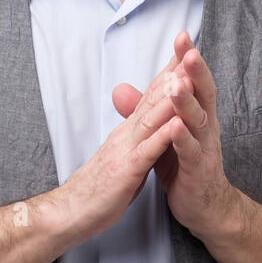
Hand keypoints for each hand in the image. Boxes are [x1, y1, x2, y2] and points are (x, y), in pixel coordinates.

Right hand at [58, 48, 182, 243]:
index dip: (169, 73)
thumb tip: (153, 120)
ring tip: (188, 75)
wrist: (69, 213)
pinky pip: (147, 151)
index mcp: (128, 131)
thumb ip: (137, 136)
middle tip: (191, 50)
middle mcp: (127, 133)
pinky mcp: (125, 170)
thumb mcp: (122, 154)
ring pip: (151, 118)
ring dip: (170, 96)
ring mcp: (125, 150)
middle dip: (174, 74)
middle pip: (153, 98)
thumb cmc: (99, 187)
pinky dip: (163, 135)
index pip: (151, 95)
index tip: (186, 52)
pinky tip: (177, 121)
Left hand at [149, 31, 240, 237]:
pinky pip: (192, 152)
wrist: (204, 206)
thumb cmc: (184, 166)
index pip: (194, 82)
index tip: (182, 36)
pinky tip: (176, 127)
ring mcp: (204, 148)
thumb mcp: (162, 134)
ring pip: (198, 121)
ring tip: (177, 84)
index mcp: (198, 116)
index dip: (187, 60)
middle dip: (196, 71)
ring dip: (187, 102)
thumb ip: (144, 111)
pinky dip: (184, 139)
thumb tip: (121, 89)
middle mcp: (206, 127)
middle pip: (204, 93)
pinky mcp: (198, 170)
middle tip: (189, 50)